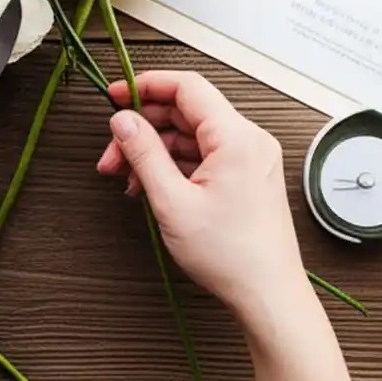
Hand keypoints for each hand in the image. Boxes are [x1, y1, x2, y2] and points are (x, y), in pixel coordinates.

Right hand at [98, 72, 353, 380]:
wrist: (267, 294)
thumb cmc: (233, 256)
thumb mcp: (172, 202)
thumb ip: (143, 154)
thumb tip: (123, 121)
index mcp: (237, 138)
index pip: (188, 87)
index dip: (147, 86)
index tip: (117, 94)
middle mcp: (249, 141)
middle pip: (186, 112)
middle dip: (144, 128)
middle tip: (114, 151)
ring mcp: (250, 158)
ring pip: (192, 136)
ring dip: (156, 151)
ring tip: (128, 177)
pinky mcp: (247, 175)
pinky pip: (204, 155)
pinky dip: (175, 165)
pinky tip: (152, 186)